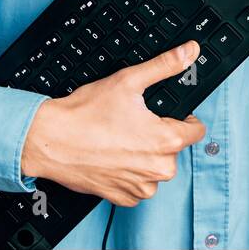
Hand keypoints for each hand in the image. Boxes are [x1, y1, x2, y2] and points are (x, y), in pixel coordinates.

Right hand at [21, 40, 204, 206]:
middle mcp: (158, 169)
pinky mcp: (123, 198)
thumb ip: (165, 66)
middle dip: (159, 136)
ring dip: (144, 157)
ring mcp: (140, 187)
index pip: (197, 131)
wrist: (51, 140)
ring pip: (155, 169)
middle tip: (132, 123)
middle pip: (174, 149)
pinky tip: (112, 157)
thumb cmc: (86, 114)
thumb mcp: (128, 80)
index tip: (168, 115)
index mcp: (166, 140)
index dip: (184, 118)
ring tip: (119, 140)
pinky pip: (138, 186)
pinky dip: (129, 173)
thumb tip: (189, 51)